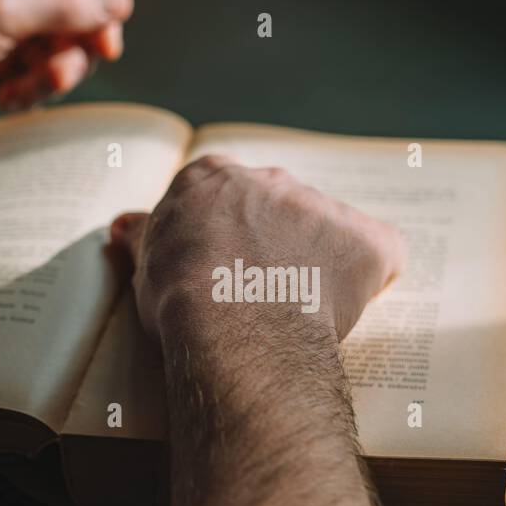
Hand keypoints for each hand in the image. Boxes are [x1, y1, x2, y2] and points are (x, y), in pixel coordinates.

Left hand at [0, 0, 133, 118]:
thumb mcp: (4, 9)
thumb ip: (68, 5)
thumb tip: (122, 0)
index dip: (99, 9)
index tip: (104, 45)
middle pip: (72, 23)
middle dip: (71, 55)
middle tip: (56, 76)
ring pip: (52, 57)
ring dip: (47, 81)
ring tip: (19, 92)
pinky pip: (28, 82)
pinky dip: (24, 95)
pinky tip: (1, 101)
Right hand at [109, 155, 405, 342]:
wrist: (235, 328)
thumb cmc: (182, 302)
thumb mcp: (148, 265)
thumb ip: (144, 236)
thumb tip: (124, 224)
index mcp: (213, 178)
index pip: (224, 197)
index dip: (227, 237)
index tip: (225, 268)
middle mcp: (271, 179)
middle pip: (279, 210)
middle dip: (275, 246)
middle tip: (261, 294)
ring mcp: (324, 206)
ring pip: (328, 233)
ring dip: (319, 264)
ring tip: (298, 311)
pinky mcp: (368, 241)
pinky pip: (381, 256)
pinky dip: (372, 278)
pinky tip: (345, 308)